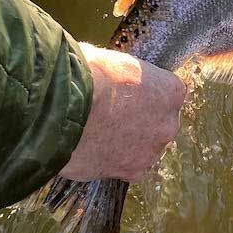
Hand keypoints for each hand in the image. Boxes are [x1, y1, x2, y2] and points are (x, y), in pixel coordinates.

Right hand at [60, 43, 185, 182]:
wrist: (63, 109)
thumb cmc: (86, 77)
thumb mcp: (111, 60)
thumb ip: (123, 74)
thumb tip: (112, 74)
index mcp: (170, 90)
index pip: (168, 92)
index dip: (146, 93)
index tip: (129, 93)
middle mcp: (168, 123)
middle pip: (160, 123)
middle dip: (140, 120)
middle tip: (112, 116)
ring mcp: (152, 150)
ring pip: (146, 147)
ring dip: (129, 143)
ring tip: (100, 135)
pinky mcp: (132, 171)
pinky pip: (130, 168)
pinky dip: (116, 162)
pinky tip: (97, 151)